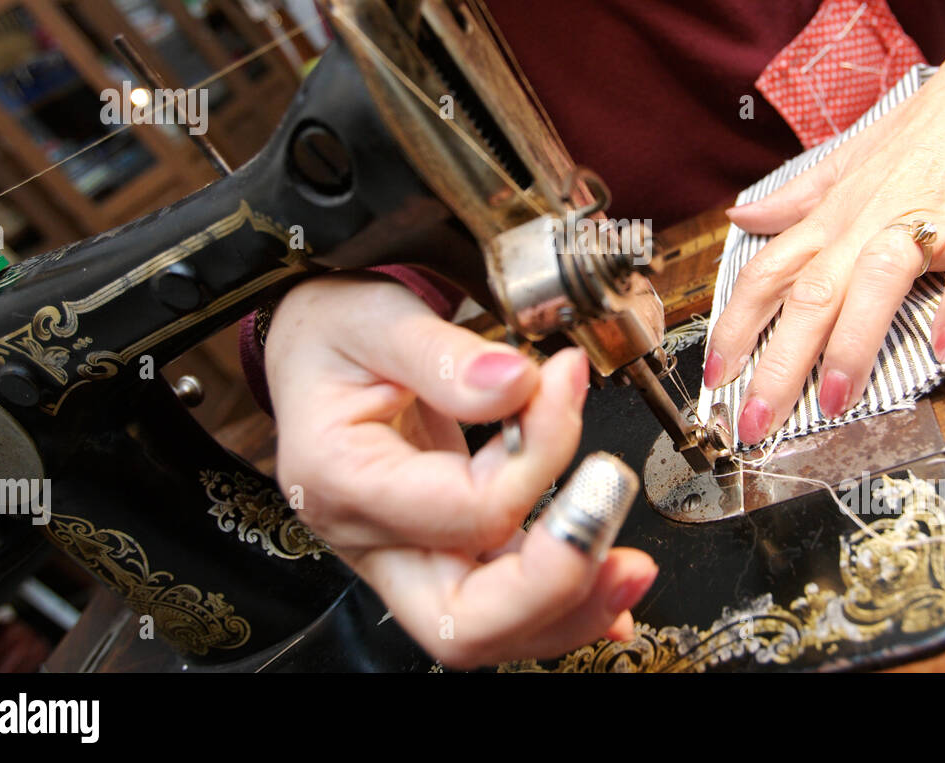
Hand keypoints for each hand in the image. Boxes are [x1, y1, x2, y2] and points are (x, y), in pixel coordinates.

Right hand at [266, 275, 657, 667]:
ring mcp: (405, 554)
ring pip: (487, 626)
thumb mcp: (377, 319)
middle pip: (462, 624)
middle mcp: (369, 537)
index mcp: (343, 479)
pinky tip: (608, 580)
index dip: (537, 457)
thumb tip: (515, 384)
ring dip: (569, 604)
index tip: (565, 385)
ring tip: (630, 565)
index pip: (465, 510)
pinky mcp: (440, 549)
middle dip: (553, 587)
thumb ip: (445, 356)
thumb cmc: (334, 336)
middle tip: (613, 527)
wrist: (314, 348)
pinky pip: (501, 599)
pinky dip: (560, 595)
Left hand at [705, 5, 944, 443]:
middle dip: (778, 365)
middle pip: (810, 296)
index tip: (715, 380)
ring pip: (877, 284)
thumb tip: (742, 215)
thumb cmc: (920, 132)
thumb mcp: (847, 163)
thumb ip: (796, 200)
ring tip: (834, 402)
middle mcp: (867, 225)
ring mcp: (926, 221)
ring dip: (852, 344)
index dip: (735, 329)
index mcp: (833, 218)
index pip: (767, 276)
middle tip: (755, 423)